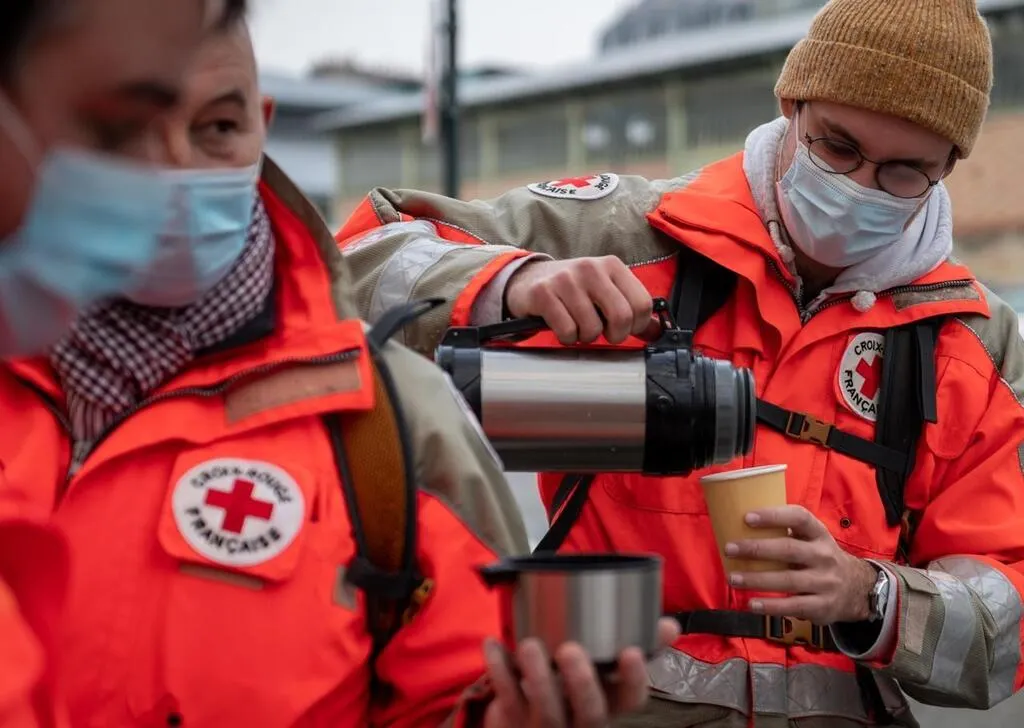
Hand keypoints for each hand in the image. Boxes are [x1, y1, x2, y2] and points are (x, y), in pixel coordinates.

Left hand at [483, 618, 679, 727]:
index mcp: (608, 704)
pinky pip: (507, 698)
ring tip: (529, 646)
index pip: (631, 701)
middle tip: (569, 650)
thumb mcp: (604, 670)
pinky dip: (498, 670)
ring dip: (537, 676)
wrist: (531, 722)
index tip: (631, 651)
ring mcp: (548, 726)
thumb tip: (671, 625)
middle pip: (590, 713)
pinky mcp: (515, 722)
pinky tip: (494, 645)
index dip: (634, 680)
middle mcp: (581, 721)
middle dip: (581, 682)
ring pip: (547, 711)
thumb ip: (637, 644)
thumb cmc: (573, 689)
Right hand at [504, 257, 659, 344]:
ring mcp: (566, 280)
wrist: (528, 280)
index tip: (623, 328)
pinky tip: (562, 326)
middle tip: (603, 334)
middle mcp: (591, 268)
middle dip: (614, 335)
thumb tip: (656, 332)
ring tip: (577, 326)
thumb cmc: (572, 290)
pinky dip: (566, 337)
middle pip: (621, 317)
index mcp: (612, 266)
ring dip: (585, 337)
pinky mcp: (544, 294)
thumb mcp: (604, 290)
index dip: (636, 325)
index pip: (642, 304)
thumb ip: (629, 307)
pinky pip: (566, 331)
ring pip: (591, 328)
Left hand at [725, 505, 878, 624]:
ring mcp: (825, 582)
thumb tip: (739, 526)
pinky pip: (793, 606)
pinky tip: (751, 604)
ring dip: (757, 579)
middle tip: (729, 548)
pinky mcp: (823, 606)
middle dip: (756, 549)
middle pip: (789, 550)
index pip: (799, 518)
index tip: (747, 517)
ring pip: (788, 580)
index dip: (773, 515)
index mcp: (819, 534)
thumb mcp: (812, 540)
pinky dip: (771, 606)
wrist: (857, 589)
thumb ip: (786, 534)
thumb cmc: (820, 558)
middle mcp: (824, 555)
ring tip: (733, 578)